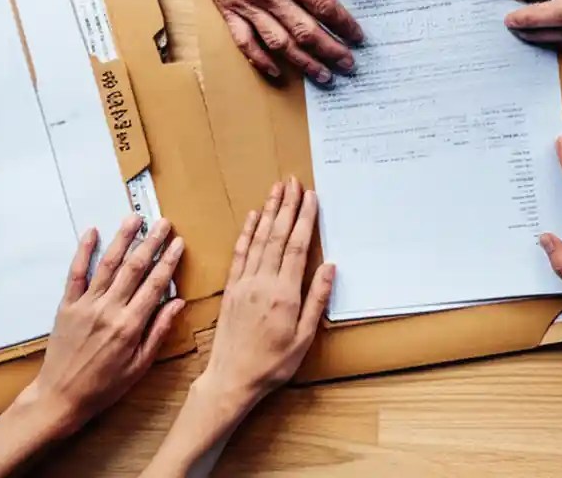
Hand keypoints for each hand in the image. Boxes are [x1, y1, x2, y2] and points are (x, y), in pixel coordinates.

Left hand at [20, 216, 185, 436]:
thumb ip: (159, 330)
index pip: (155, 285)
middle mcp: (108, 310)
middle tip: (163, 223)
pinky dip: (84, 251)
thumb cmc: (104, 386)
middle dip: (150, 242)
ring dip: (122, 238)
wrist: (61, 396)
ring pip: (107, 264)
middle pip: (134, 268)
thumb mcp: (140, 365)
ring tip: (134, 218)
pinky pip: (76, 273)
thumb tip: (178, 302)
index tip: (178, 243)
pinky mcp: (67, 306)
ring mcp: (86, 305)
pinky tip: (92, 232)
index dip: (168, 261)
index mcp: (130, 325)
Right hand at [181, 0, 362, 83]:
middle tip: (349, 64)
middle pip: (305, 31)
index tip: (358, 36)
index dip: (344, 24)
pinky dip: (261, 60)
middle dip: (331, 51)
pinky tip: (277, 71)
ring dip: (303, 62)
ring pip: (279, 43)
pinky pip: (245, 41)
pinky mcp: (226, 8)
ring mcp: (244, 3)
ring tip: (323, 75)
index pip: (323, 5)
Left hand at [195, 178, 334, 410]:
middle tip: (293, 182)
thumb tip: (329, 267)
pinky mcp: (232, 290)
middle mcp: (262, 283)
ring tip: (277, 190)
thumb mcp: (304, 338)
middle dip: (287, 206)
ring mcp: (244, 284)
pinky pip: (240, 254)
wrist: (231, 379)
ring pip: (258, 239)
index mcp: (284, 294)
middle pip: (277, 236)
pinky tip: (253, 217)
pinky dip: (247, 233)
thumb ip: (317, 300)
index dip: (304, 219)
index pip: (296, 247)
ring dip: (268, 212)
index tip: (311, 197)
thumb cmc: (272, 364)